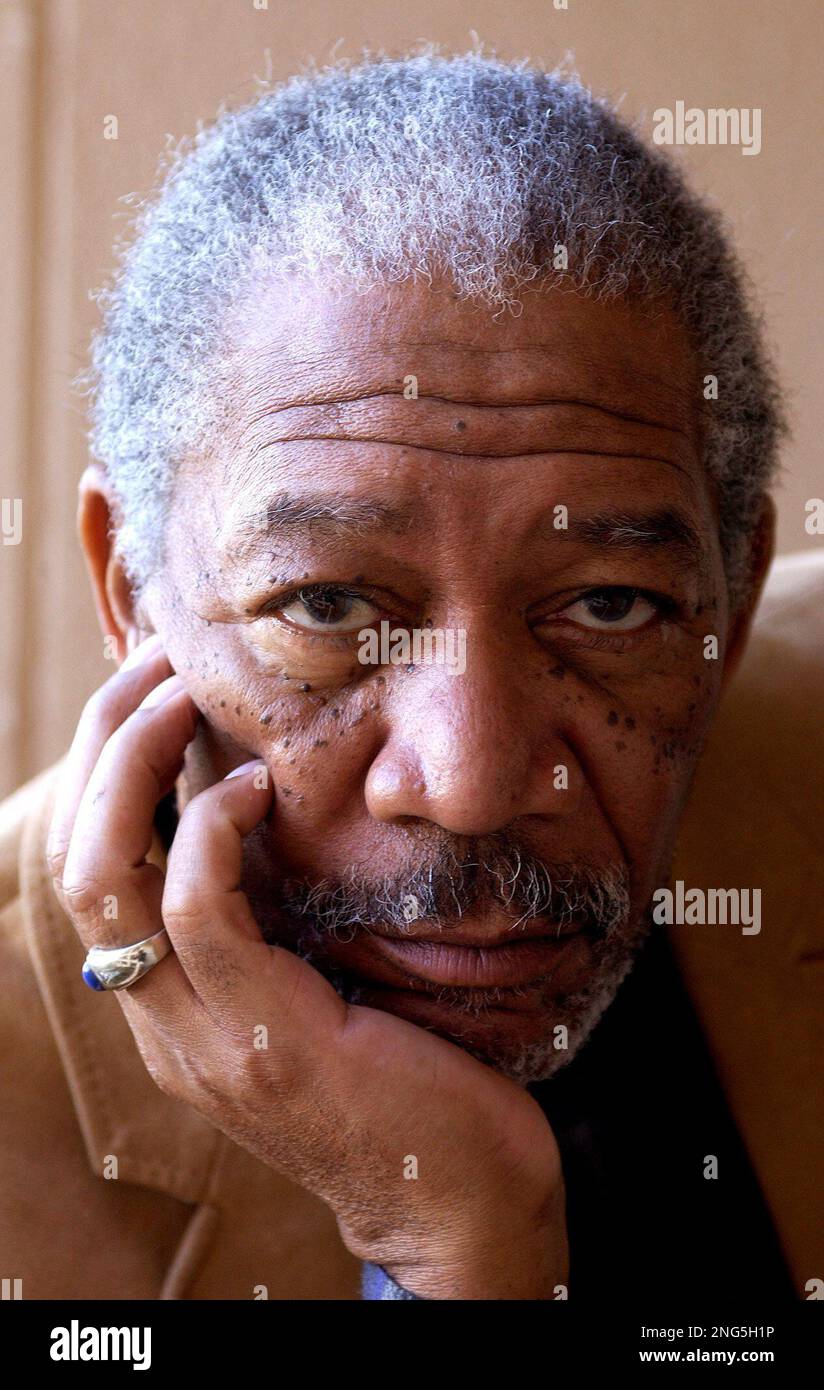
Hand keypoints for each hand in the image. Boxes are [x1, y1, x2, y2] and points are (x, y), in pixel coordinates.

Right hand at [47, 636, 568, 1298]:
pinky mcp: (269, 1040)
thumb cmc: (404, 1073)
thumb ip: (270, 913)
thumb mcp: (314, 979)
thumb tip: (258, 804)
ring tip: (182, 695)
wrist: (460, 1197)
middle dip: (102, 742)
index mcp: (170, 1003)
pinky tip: (251, 791)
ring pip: (107, 877)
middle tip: (155, 661)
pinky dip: (210, 834)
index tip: (150, 683)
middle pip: (76, 857)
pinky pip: (201, 914)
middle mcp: (162, 1021)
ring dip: (135, 765)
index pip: (90, 864)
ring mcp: (203, 1038)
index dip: (101, 763)